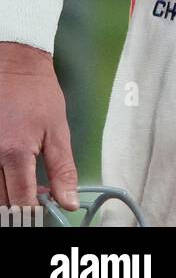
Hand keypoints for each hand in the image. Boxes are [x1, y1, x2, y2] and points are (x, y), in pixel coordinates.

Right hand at [0, 42, 77, 211]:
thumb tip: (68, 203)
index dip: (32, 214)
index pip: (21, 201)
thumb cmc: (38, 93)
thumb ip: (63, 170)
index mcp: (15, 152)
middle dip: (19, 207)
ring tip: (23, 181)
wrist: (15, 62)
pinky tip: (11, 170)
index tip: (42, 215)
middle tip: (36, 198)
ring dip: (6, 194)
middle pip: (1, 202)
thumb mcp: (58, 130)